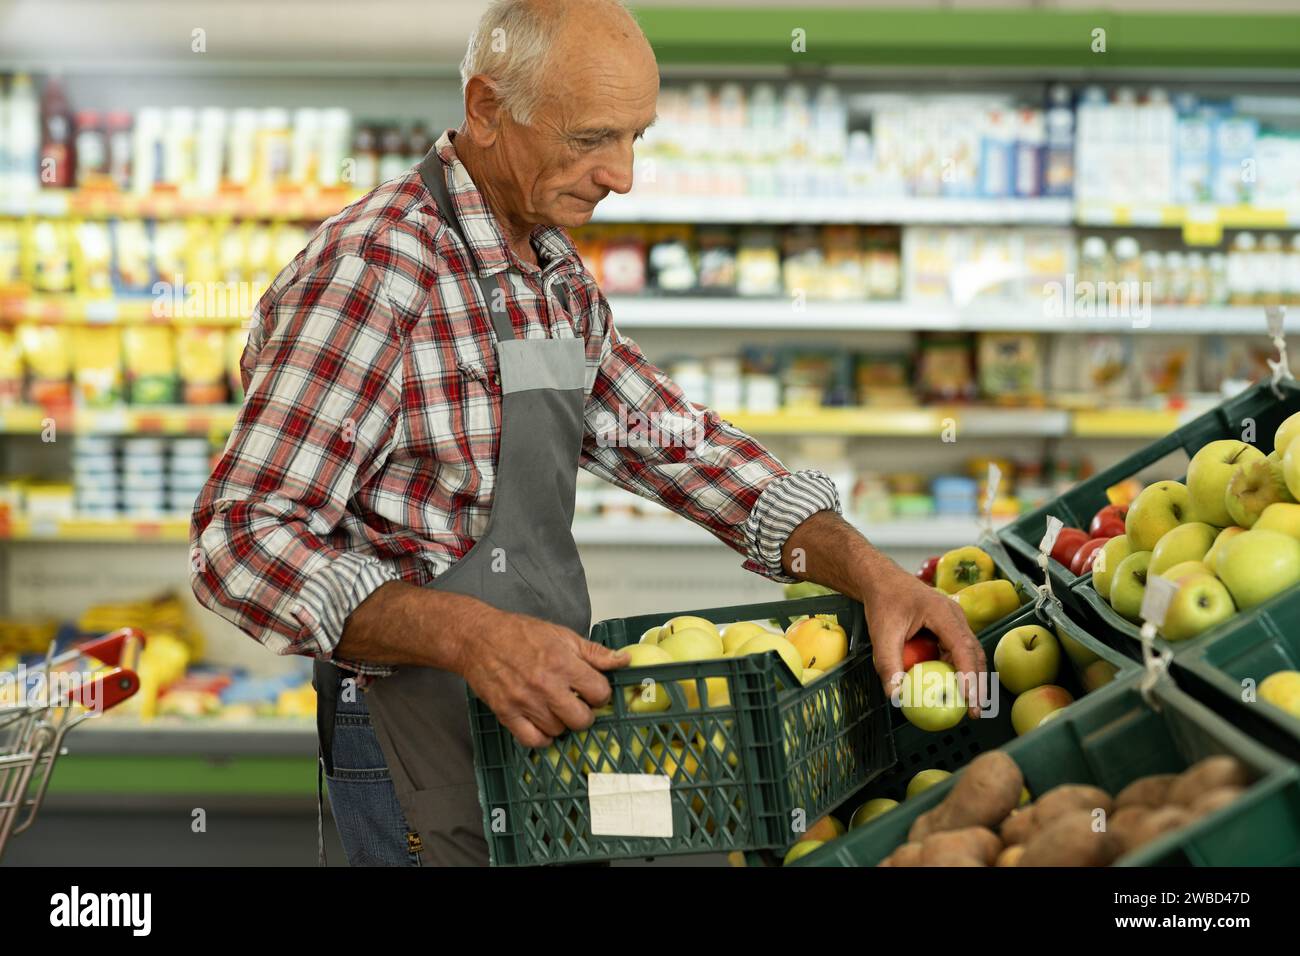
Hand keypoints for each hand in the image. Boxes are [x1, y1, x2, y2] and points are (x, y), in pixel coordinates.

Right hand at [455, 608, 628, 747]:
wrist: (478, 638)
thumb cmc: (520, 633)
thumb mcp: (562, 635)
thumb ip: (594, 652)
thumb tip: (623, 660)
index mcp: (562, 663)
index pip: (599, 693)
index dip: (601, 693)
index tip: (593, 690)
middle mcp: (545, 685)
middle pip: (582, 719)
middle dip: (585, 713)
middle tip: (577, 703)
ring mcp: (525, 702)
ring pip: (559, 730)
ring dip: (562, 722)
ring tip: (556, 708)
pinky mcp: (507, 714)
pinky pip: (533, 740)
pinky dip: (542, 737)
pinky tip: (543, 724)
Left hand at [857, 561, 985, 718]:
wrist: (881, 579)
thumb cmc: (883, 601)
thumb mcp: (881, 634)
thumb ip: (888, 664)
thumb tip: (895, 697)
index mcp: (942, 613)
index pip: (962, 647)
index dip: (969, 675)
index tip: (969, 698)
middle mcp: (955, 616)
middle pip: (974, 653)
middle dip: (978, 684)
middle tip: (974, 712)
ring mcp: (955, 621)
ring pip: (970, 653)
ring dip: (972, 678)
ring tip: (970, 705)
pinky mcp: (949, 627)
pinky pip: (958, 651)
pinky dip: (959, 670)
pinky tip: (953, 688)